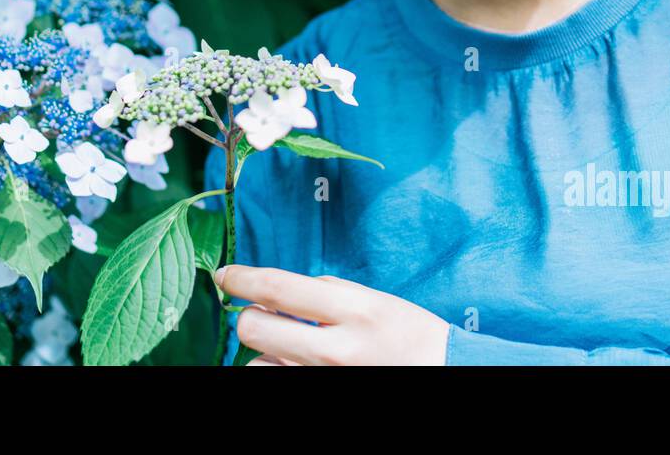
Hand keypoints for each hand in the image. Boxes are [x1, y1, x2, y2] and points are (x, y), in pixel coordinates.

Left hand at [214, 264, 450, 364]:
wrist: (444, 373)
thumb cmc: (408, 334)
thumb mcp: (372, 300)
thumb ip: (325, 292)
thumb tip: (274, 291)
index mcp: (353, 310)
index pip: (277, 288)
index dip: (241, 279)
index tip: (224, 275)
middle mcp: (336, 348)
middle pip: (254, 329)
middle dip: (249, 317)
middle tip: (260, 314)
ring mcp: (326, 378)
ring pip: (257, 365)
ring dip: (264, 354)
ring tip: (289, 348)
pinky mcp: (321, 393)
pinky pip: (275, 381)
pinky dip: (277, 370)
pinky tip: (295, 363)